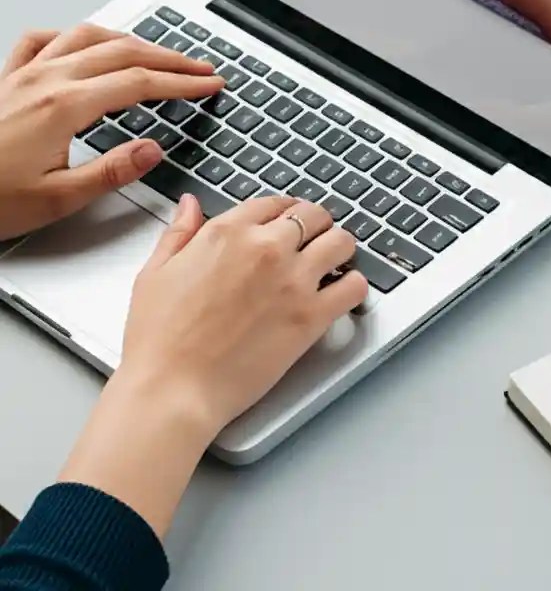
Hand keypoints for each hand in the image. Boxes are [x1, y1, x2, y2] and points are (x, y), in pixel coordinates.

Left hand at [0, 25, 222, 241]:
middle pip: (121, 52)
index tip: (210, 85)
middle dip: (169, 58)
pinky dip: (73, 36)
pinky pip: (43, 41)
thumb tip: (153, 150)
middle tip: (200, 68)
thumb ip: (112, 171)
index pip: (139, 83)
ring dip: (130, 40)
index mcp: (62, 107)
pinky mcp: (5, 80)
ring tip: (158, 52)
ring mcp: (22, 75)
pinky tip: (85, 45)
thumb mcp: (59, 199)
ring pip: (87, 37)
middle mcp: (44, 81)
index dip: (182, 83)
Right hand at [123, 195, 367, 435]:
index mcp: (227, 233)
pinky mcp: (312, 316)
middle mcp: (265, 249)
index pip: (274, 203)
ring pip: (341, 242)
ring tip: (332, 264)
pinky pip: (354, 286)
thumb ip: (179, 234)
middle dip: (316, 225)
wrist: (173, 387)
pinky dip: (354, 286)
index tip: (289, 222)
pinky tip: (342, 293)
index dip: (285, 211)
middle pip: (314, 215)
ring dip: (340, 249)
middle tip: (314, 241)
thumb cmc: (159, 338)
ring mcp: (293, 280)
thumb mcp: (156, 273)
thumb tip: (190, 205)